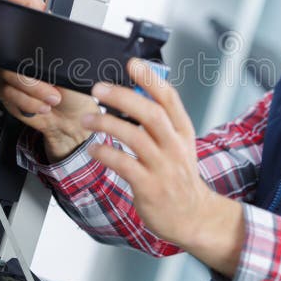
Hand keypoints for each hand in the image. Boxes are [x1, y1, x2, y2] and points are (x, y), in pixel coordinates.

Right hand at [0, 0, 98, 162]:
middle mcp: (20, 54)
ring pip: (11, 77)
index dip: (21, 4)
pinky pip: (10, 94)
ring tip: (51, 98)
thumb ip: (68, 43)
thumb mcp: (77, 65)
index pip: (25, 15)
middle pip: (13, 55)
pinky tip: (41, 104)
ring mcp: (10, 72)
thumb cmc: (75, 92)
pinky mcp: (6, 92)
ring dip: (35, 92)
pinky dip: (29, 103)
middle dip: (35, 77)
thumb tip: (66, 26)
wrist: (70, 120)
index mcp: (37, 43)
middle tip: (53, 86)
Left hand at [79, 59, 244, 276]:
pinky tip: (93, 148)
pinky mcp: (150, 187)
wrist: (192, 216)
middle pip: (151, 114)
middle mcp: (175, 146)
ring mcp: (163, 167)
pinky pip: (124, 165)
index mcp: (182, 131)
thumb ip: (160, 120)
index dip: (150, 79)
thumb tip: (133, 92)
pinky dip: (106, 154)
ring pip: (135, 137)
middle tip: (99, 89)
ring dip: (107, 124)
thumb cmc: (179, 177)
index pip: (169, 98)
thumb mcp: (178, 144)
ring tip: (88, 119)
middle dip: (123, 97)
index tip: (132, 64)